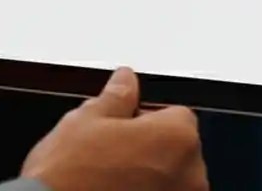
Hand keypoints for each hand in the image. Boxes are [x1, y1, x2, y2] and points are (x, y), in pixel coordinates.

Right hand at [21, 68, 208, 190]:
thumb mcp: (86, 120)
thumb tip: (125, 79)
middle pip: (176, 149)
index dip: (144, 118)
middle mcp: (191, 174)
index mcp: (177, 137)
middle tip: (110, 156)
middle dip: (149, 149)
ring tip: (108, 181)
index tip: (121, 128)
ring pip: (170, 180)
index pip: (176, 115)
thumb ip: (117, 96)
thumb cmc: (70, 177)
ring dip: (148, 177)